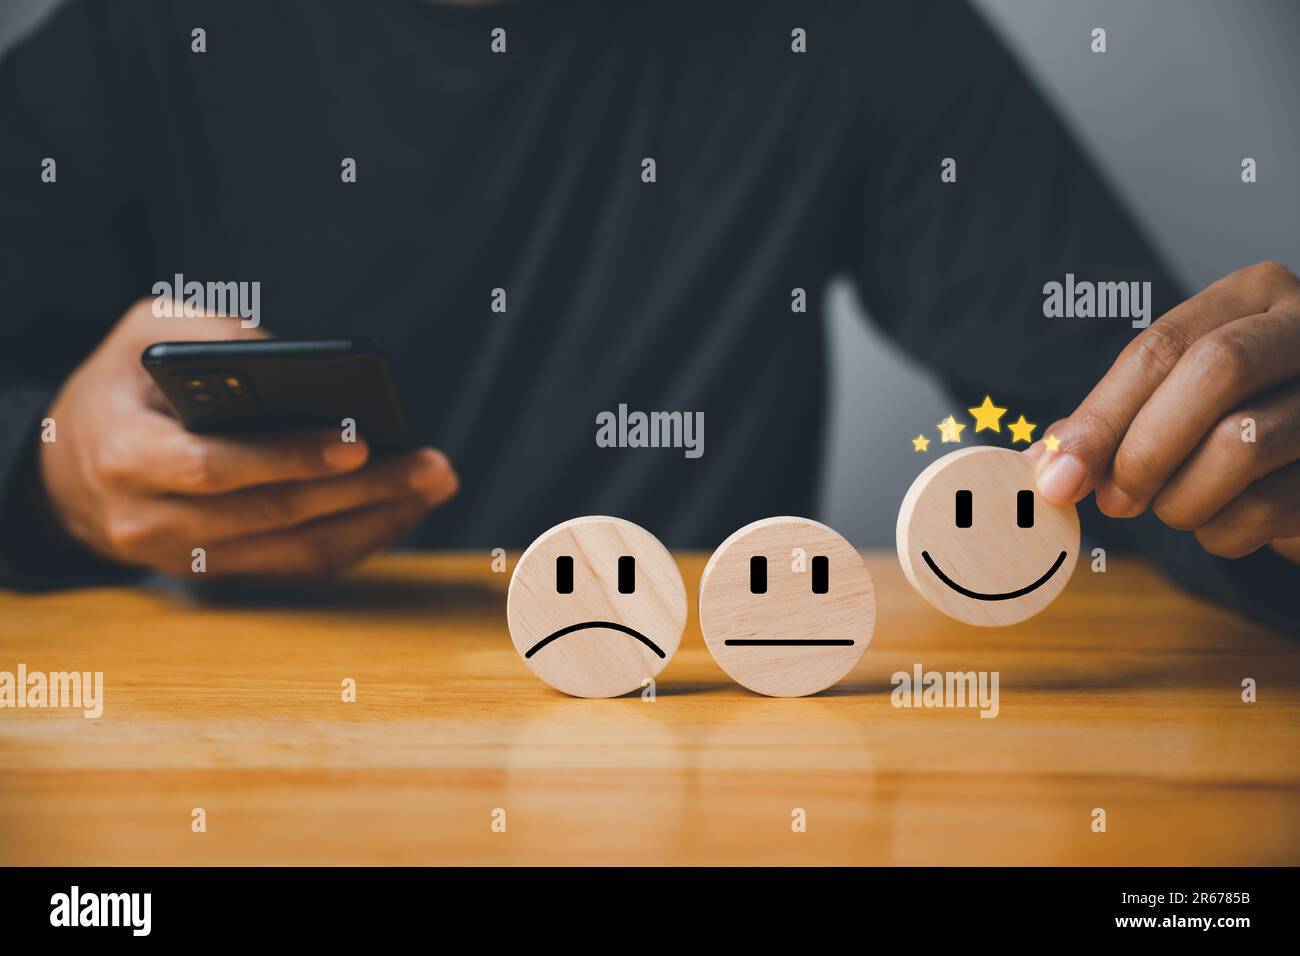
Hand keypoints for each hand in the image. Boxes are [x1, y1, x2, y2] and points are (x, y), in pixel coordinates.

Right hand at [39, 299, 457, 576]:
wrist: (66, 472)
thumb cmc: (119, 389)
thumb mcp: (144, 334)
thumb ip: (212, 333)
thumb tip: (295, 356)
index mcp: (127, 456)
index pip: (218, 468)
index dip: (291, 457)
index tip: (359, 440)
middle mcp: (154, 522)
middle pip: (276, 515)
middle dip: (364, 491)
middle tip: (432, 465)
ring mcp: (187, 559)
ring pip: (298, 552)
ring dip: (377, 521)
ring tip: (433, 484)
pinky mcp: (220, 573)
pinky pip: (299, 565)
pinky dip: (358, 538)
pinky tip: (402, 507)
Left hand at [1031, 260, 1299, 563]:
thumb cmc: (1232, 420)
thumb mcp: (1174, 397)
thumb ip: (1112, 419)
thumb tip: (1043, 465)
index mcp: (1251, 296)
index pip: (1161, 346)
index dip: (1100, 417)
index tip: (1056, 477)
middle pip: (1214, 370)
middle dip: (1144, 449)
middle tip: (1114, 502)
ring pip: (1242, 441)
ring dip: (1181, 499)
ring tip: (1173, 508)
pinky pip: (1267, 507)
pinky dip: (1223, 532)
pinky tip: (1220, 522)